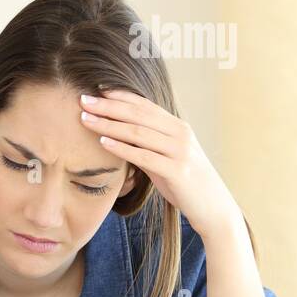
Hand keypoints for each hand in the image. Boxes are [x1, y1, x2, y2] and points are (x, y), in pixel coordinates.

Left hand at [79, 88, 241, 239]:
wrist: (212, 207)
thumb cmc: (184, 181)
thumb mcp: (165, 156)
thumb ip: (146, 143)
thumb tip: (116, 133)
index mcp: (178, 127)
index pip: (145, 105)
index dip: (120, 96)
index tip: (96, 90)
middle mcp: (180, 134)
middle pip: (138, 115)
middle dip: (108, 106)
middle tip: (83, 100)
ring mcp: (180, 152)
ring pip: (139, 133)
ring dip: (109, 125)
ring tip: (86, 119)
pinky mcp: (177, 171)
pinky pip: (144, 156)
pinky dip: (122, 148)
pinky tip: (103, 142)